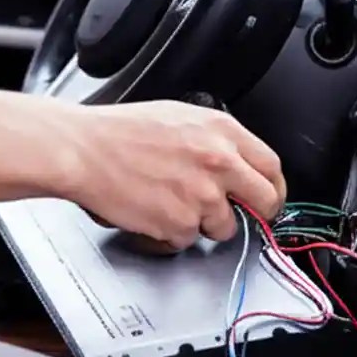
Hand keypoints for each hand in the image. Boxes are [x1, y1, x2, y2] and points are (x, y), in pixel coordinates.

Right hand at [60, 100, 285, 250]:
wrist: (84, 150)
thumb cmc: (120, 132)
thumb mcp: (180, 117)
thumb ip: (215, 141)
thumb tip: (235, 163)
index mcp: (222, 132)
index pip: (271, 167)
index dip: (272, 187)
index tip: (267, 197)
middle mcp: (219, 163)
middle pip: (266, 202)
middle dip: (257, 214)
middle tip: (240, 216)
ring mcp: (202, 197)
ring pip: (225, 227)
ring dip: (204, 223)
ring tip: (172, 203)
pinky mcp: (180, 224)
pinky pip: (189, 239)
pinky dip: (173, 233)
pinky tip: (154, 211)